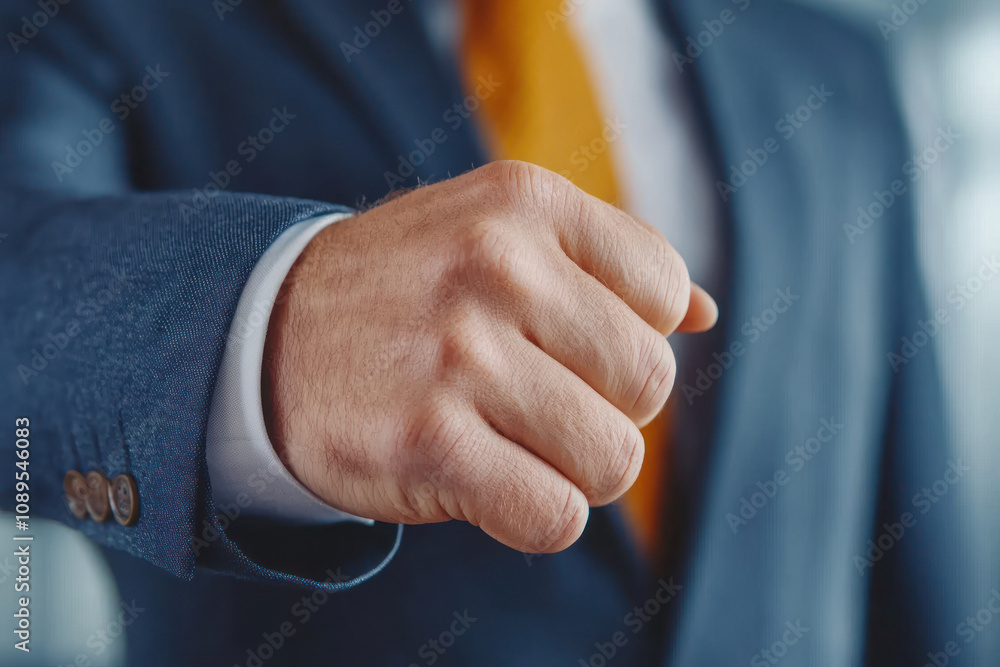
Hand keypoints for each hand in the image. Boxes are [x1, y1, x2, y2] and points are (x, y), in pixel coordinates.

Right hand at [263, 161, 716, 552]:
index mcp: (524, 202)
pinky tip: (491, 483)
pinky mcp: (427, 442)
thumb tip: (706, 312)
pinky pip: (556, 516)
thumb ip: (605, 260)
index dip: (630, 334)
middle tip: (542, 401)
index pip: (664, 291)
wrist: (266, 334)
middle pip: (651, 382)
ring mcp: (459, 354)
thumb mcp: (495, 230)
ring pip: (613, 459)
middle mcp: (496, 266)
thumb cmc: (406, 288)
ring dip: (575, 469)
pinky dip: (538, 515)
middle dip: (609, 408)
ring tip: (516, 442)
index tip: (571, 344)